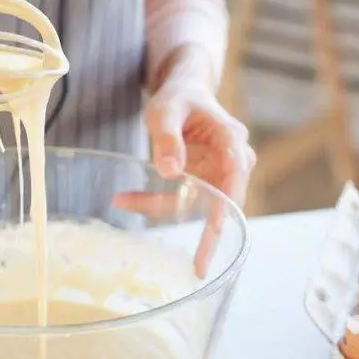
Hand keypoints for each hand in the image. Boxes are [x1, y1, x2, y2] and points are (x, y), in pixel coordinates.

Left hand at [113, 46, 255, 275]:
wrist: (184, 91)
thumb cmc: (178, 97)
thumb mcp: (165, 110)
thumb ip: (168, 137)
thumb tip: (170, 171)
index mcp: (231, 140)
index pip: (235, 177)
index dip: (227, 207)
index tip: (216, 231)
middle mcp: (234, 161)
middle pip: (218, 200)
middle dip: (199, 229)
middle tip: (197, 267)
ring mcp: (220, 174)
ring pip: (196, 204)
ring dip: (160, 207)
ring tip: (123, 200)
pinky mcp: (205, 182)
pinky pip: (183, 199)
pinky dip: (157, 201)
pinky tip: (129, 198)